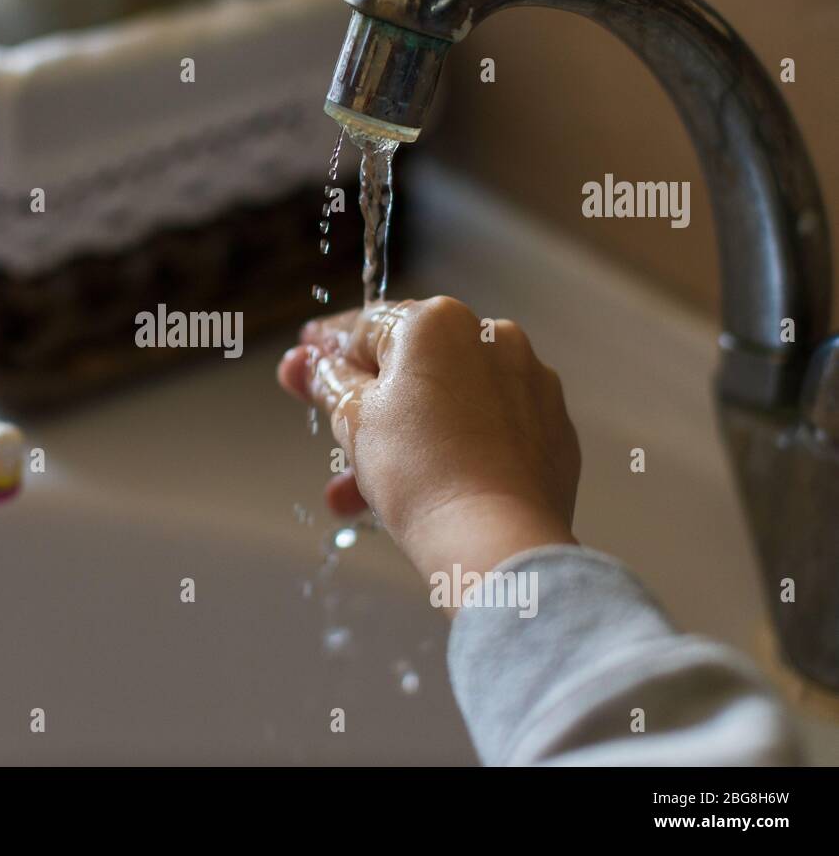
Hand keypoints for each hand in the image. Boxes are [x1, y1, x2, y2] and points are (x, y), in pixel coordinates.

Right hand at [277, 297, 579, 585]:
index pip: (368, 327)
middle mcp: (493, 338)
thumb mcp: (354, 420)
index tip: (307, 357)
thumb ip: (329, 381)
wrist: (496, 539)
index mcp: (438, 323)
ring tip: (365, 488)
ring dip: (405, 435)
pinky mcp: (553, 429)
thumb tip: (308, 364)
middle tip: (332, 431)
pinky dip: (457, 447)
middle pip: (413, 366)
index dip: (329, 347)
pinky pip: (490, 428)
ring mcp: (531, 382)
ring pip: (450, 401)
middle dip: (367, 404)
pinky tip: (429, 486)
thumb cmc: (420, 471)